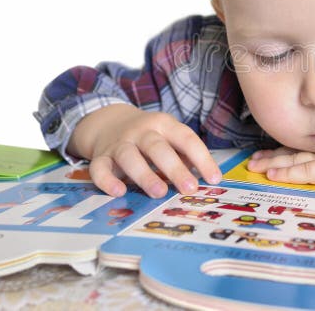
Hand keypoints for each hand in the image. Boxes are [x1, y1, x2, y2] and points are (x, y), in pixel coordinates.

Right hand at [68, 104, 220, 197]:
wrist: (109, 122)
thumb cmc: (149, 137)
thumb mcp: (169, 137)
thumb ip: (185, 155)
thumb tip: (207, 179)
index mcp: (164, 124)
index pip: (186, 138)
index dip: (202, 158)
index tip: (215, 179)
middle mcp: (141, 131)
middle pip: (158, 148)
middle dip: (175, 168)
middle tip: (190, 188)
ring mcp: (119, 143)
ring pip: (129, 157)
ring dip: (144, 175)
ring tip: (159, 193)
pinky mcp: (100, 157)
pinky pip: (99, 168)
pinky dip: (107, 180)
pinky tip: (119, 192)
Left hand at [246, 122, 314, 191]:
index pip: (306, 149)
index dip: (285, 152)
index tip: (267, 155)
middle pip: (296, 152)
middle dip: (272, 157)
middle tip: (252, 162)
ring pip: (297, 160)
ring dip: (275, 164)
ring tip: (255, 169)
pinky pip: (311, 171)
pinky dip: (291, 172)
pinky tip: (277, 176)